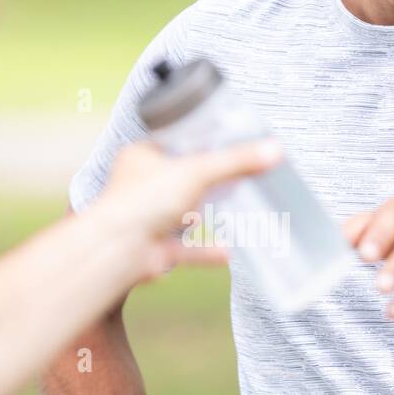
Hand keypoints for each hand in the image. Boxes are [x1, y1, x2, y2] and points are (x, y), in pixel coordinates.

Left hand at [102, 137, 282, 277]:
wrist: (118, 250)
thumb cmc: (142, 202)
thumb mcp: (197, 171)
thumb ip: (236, 162)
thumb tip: (275, 150)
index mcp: (142, 157)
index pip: (174, 143)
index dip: (199, 142)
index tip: (226, 142)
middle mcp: (140, 187)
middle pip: (179, 179)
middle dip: (205, 181)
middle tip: (237, 175)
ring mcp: (146, 219)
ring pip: (180, 214)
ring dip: (204, 215)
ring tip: (235, 207)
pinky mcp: (154, 249)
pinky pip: (185, 248)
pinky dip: (206, 250)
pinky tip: (229, 252)